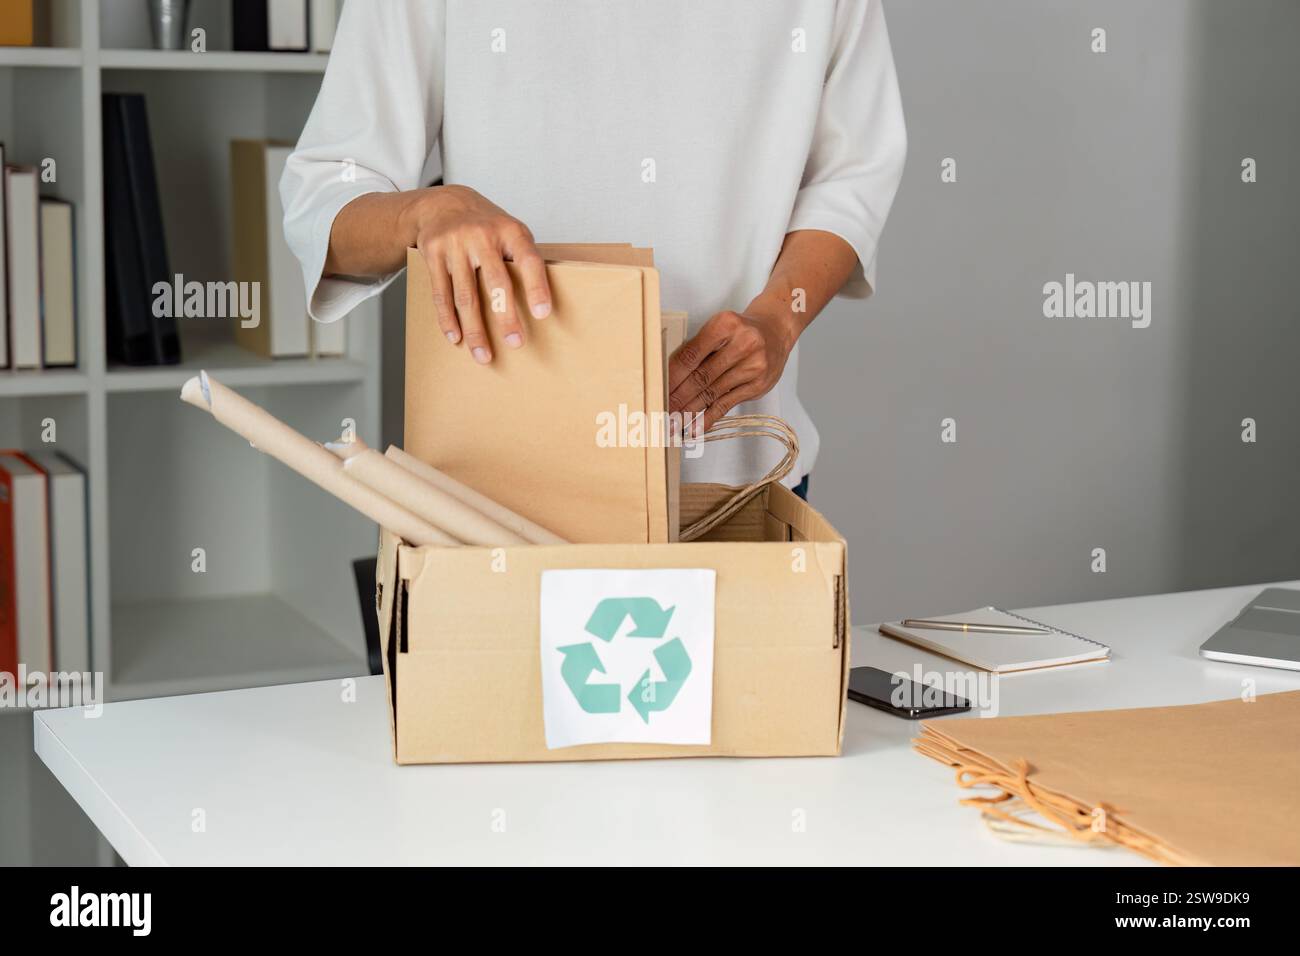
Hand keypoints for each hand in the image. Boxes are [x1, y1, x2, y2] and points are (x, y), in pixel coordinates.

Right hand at [404, 185, 550, 363]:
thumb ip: (522, 260)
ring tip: (483, 355)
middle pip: (495, 283)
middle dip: (506, 317)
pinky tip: (456, 338)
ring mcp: (455, 244)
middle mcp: (482, 235)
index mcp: (510, 231)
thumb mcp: (510, 231)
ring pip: (465, 295)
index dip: (536, 287)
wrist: (444, 203)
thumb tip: (540, 304)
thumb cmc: (487, 226)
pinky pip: (441, 293)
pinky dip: (447, 319)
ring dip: (475, 330)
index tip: (542, 314)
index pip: (528, 261)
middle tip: (515, 343)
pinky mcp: (433, 253)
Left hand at [668, 305, 798, 432]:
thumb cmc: (741, 331)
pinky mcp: (757, 385)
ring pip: (712, 392)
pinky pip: (727, 404)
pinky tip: (695, 426)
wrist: (775, 332)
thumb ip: (697, 348)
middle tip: (662, 410)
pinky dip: (709, 417)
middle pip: (701, 376)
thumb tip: (669, 377)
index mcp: (725, 325)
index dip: (672, 376)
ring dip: (690, 410)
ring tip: (673, 421)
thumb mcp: (719, 328)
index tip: (658, 389)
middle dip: (678, 396)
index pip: (691, 355)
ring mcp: (753, 366)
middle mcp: (742, 344)